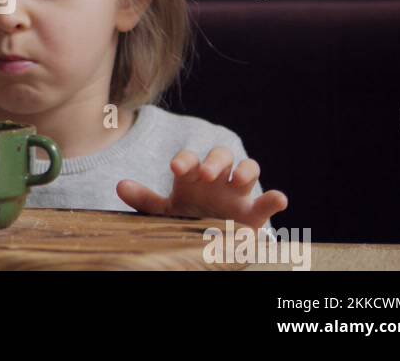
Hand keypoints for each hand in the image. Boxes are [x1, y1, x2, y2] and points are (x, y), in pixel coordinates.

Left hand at [115, 147, 287, 228]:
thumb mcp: (166, 211)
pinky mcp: (255, 213)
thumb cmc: (187, 218)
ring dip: (245, 170)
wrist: (210, 242)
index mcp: (193, 176)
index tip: (176, 169)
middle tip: (207, 174)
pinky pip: (267, 202)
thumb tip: (120, 186)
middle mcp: (217, 179)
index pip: (189, 160)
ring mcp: (238, 194)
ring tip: (237, 180)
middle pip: (220, 156)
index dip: (184, 161)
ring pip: (248, 169)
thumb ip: (146, 200)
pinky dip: (275, 199)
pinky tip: (279, 199)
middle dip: (214, 161)